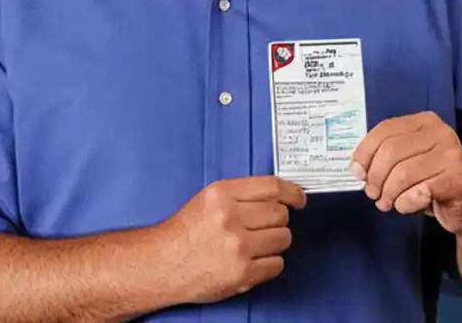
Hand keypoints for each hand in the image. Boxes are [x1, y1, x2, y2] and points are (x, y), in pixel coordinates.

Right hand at [155, 176, 306, 304]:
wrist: (163, 264)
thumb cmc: (185, 233)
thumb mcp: (208, 199)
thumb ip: (241, 195)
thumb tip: (279, 195)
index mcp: (221, 195)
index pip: (272, 187)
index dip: (292, 192)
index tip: (299, 198)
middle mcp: (230, 218)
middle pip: (280, 214)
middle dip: (276, 221)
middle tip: (262, 227)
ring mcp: (237, 247)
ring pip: (283, 238)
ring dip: (274, 242)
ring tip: (255, 245)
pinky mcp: (242, 273)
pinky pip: (277, 264)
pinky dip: (269, 264)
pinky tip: (253, 261)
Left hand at [349, 112, 461, 234]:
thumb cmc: (432, 182)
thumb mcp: (407, 162)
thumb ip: (384, 157)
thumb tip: (357, 168)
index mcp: (425, 122)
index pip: (384, 130)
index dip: (364, 152)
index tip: (358, 173)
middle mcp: (440, 132)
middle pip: (391, 151)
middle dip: (375, 177)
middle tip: (373, 195)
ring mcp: (451, 155)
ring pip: (402, 174)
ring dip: (388, 195)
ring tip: (387, 203)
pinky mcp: (457, 179)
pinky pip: (417, 193)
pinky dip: (405, 204)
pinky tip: (409, 206)